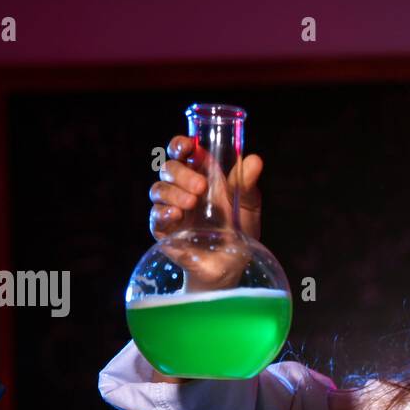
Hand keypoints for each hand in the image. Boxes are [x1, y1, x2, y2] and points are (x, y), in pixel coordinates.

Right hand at [148, 136, 262, 287]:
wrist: (231, 265)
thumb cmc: (238, 230)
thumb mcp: (248, 205)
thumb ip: (247, 184)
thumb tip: (255, 160)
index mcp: (200, 173)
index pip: (181, 150)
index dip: (180, 144)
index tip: (187, 146)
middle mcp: (182, 188)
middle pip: (168, 167)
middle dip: (181, 173)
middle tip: (201, 187)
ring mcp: (171, 208)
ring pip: (158, 189)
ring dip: (173, 192)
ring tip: (192, 203)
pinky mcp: (164, 231)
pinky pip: (155, 217)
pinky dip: (163, 212)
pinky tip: (176, 214)